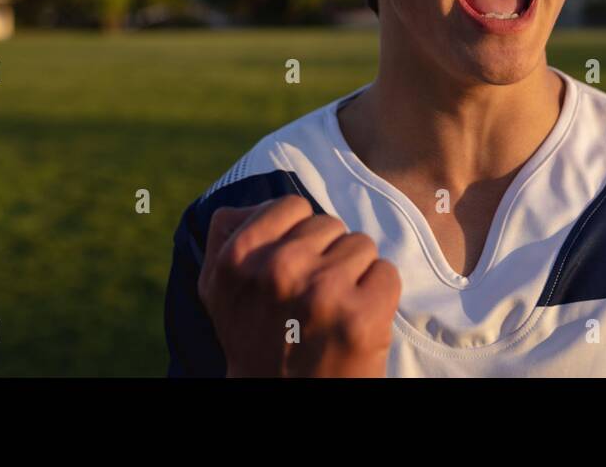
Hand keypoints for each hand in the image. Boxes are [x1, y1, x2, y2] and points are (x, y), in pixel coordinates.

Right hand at [197, 195, 401, 376]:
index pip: (292, 206)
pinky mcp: (362, 315)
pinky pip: (386, 272)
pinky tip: (356, 321)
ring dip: (353, 275)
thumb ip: (228, 238)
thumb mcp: (220, 291)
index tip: (293, 269)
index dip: (299, 236)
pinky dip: (379, 296)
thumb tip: (249, 203)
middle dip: (327, 256)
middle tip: (311, 299)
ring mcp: (322, 291)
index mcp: (237, 258)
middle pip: (330, 224)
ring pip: (361, 245)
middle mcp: (277, 269)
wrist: (283, 402)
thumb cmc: (257, 344)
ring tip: (333, 311)